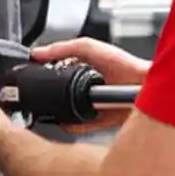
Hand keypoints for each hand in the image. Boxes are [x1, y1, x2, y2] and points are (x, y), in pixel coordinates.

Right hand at [31, 37, 149, 132]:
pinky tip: (68, 123)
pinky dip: (72, 127)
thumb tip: (38, 53)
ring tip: (51, 110)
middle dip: (47, 99)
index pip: (54, 77)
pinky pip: (79, 127)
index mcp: (81, 71)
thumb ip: (62, 49)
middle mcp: (85, 90)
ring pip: (66, 114)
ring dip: (59, 114)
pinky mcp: (98, 122)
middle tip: (39, 99)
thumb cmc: (124, 65)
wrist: (144, 86)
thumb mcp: (87, 48)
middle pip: (57, 97)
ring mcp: (91, 107)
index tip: (30, 81)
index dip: (41, 80)